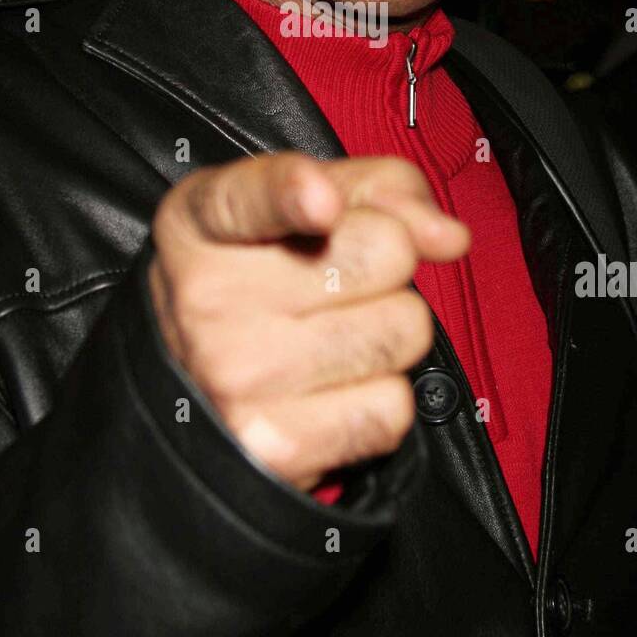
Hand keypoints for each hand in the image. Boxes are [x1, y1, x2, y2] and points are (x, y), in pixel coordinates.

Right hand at [148, 152, 469, 492]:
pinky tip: (327, 392)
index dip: (293, 193)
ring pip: (405, 329)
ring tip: (328, 338)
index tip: (322, 201)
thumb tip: (449, 237)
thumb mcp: (299, 206)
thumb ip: (377, 190)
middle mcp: (205, 298)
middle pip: (385, 251)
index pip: (250, 199)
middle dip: (387, 264)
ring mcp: (235, 378)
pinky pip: (393, 407)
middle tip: (335, 284)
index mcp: (199, 221)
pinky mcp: (274, 447)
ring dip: (388, 331)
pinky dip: (378, 399)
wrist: (188, 400)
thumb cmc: (258, 282)